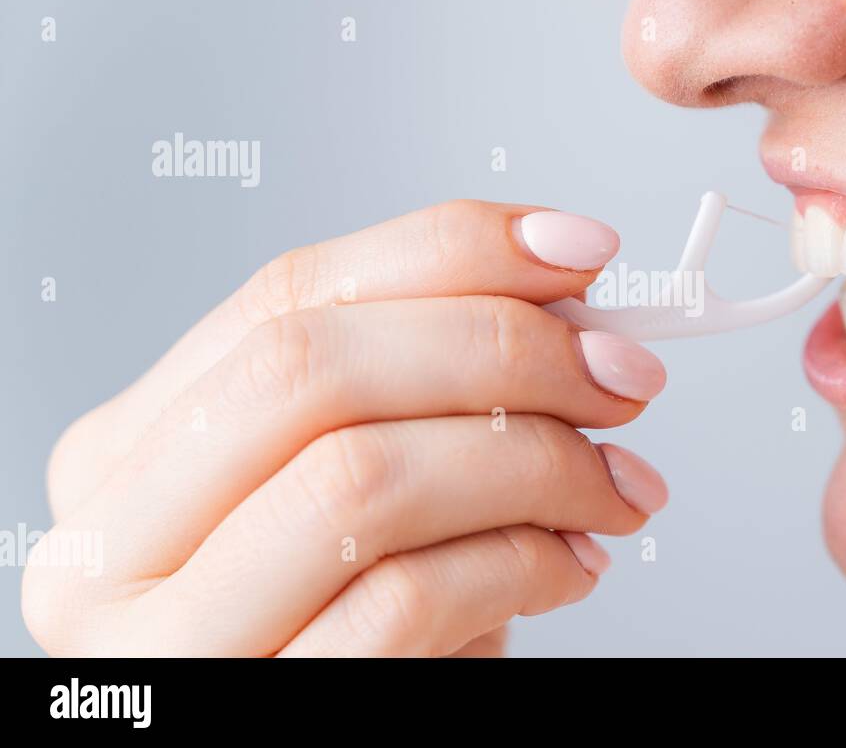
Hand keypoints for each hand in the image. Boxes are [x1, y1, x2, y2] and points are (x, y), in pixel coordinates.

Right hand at [22, 200, 667, 655]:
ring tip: (614, 486)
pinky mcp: (251, 710)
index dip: (452, 252)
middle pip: (312, 367)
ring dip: (533, 462)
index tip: (581, 252)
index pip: (289, 294)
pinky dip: (521, 563)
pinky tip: (570, 565)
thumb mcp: (371, 497)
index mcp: (133, 450)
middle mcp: (116, 537)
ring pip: (360, 477)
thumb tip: (570, 310)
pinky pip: (405, 600)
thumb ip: (428, 399)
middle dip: (503, 349)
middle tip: (620, 377)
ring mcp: (167, 638)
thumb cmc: (355, 632)